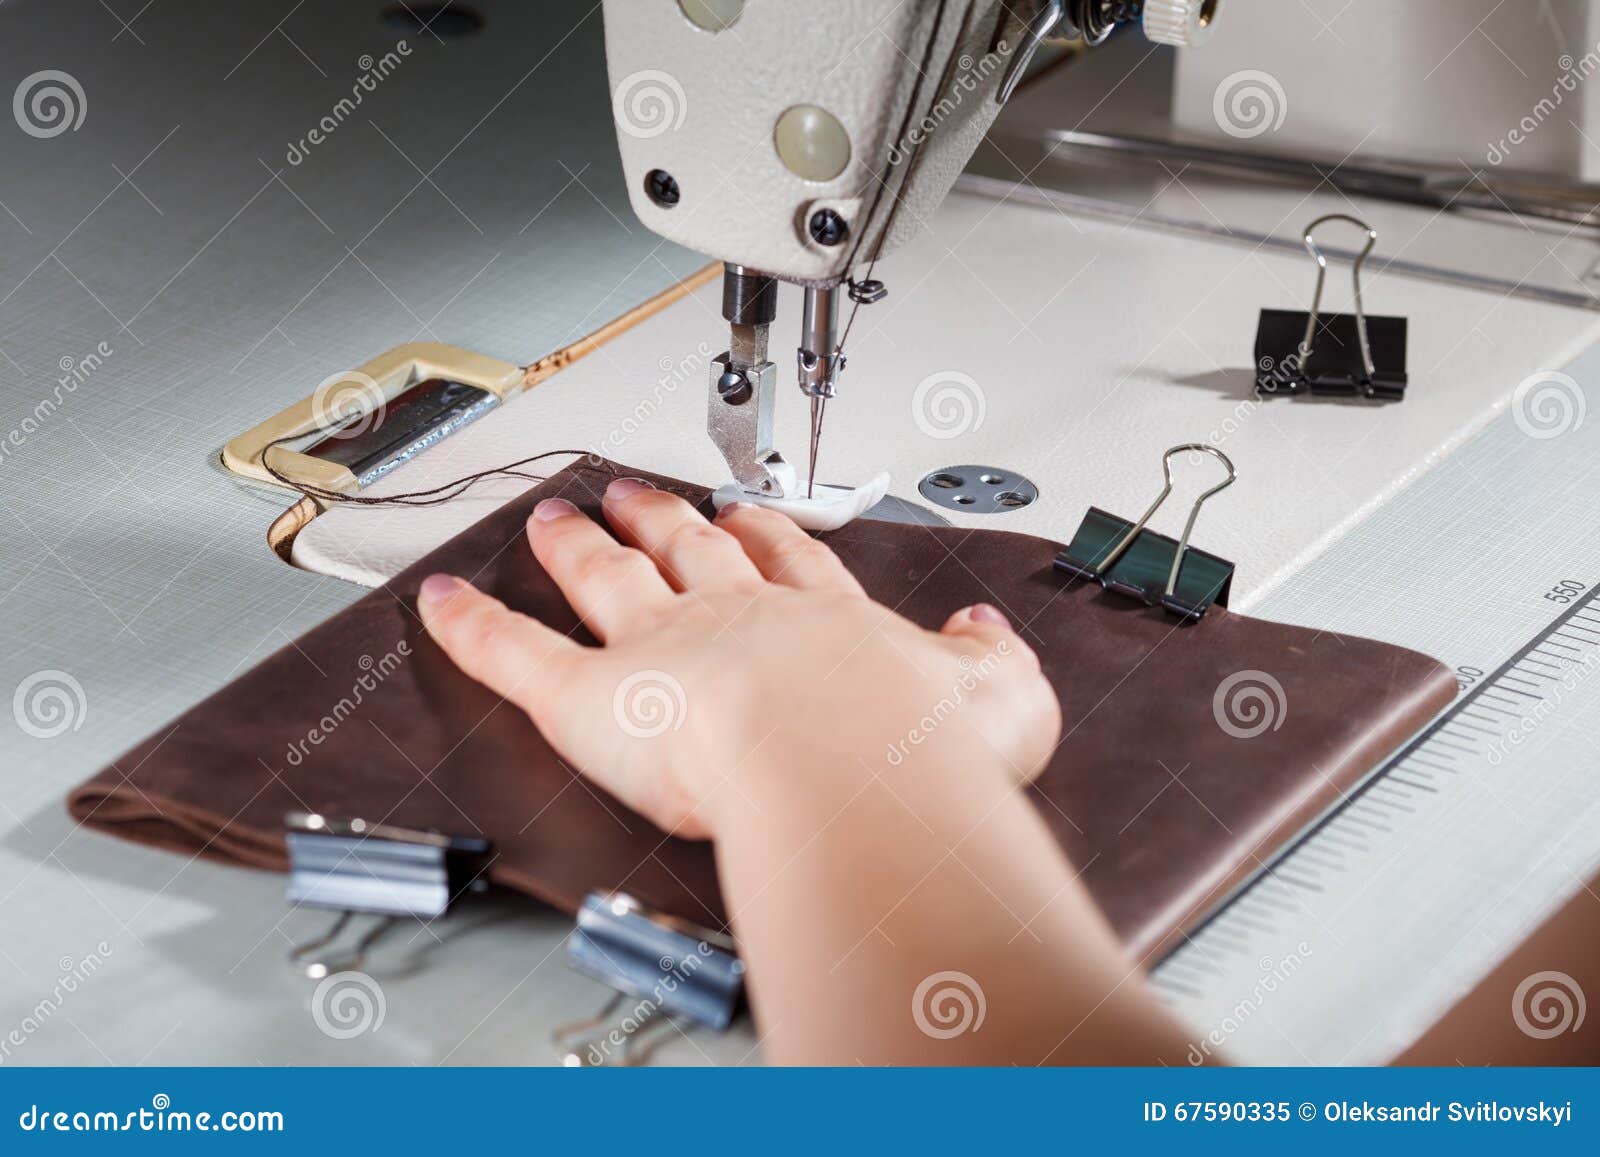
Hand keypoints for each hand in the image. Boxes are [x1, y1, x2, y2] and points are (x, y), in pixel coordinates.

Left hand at [417, 477, 1060, 839]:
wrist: (846, 762)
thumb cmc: (916, 745)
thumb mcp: (1004, 703)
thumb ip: (995, 665)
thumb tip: (986, 633)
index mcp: (822, 627)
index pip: (786, 569)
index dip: (762, 540)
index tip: (747, 513)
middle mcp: (735, 621)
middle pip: (687, 555)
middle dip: (661, 520)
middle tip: (639, 491)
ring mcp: (659, 649)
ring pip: (605, 582)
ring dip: (577, 549)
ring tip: (555, 518)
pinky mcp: (589, 695)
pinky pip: (516, 654)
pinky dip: (474, 628)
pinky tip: (441, 600)